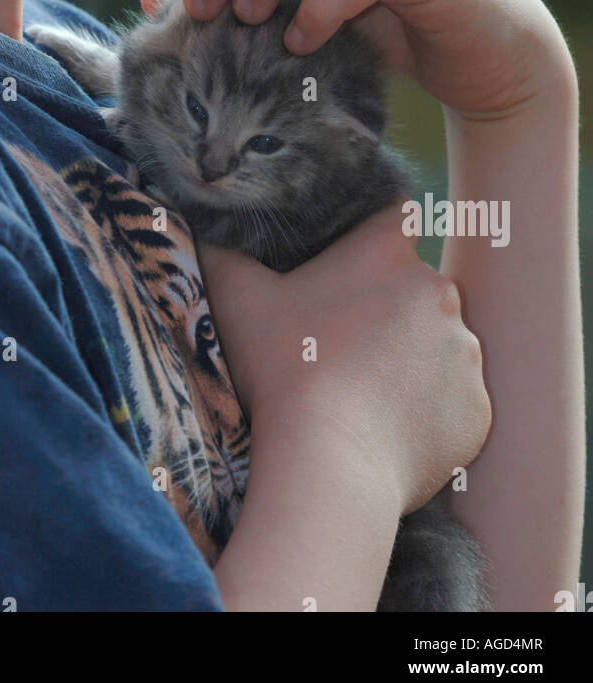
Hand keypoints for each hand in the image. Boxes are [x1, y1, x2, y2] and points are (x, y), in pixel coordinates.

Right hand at [197, 202, 491, 516]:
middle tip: (341, 347)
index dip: (372, 237)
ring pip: (439, 347)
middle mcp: (439, 292)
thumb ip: (222, 252)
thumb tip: (205, 227)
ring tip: (362, 396)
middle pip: (416, 289)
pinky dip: (429, 412)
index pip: (395, 215)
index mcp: (386, 253)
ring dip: (411, 362)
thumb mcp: (236, 298)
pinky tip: (387, 429)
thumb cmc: (281, 370)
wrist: (329, 467)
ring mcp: (465, 353)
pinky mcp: (477, 410)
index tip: (351, 266)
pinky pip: (455, 402)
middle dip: (386, 311)